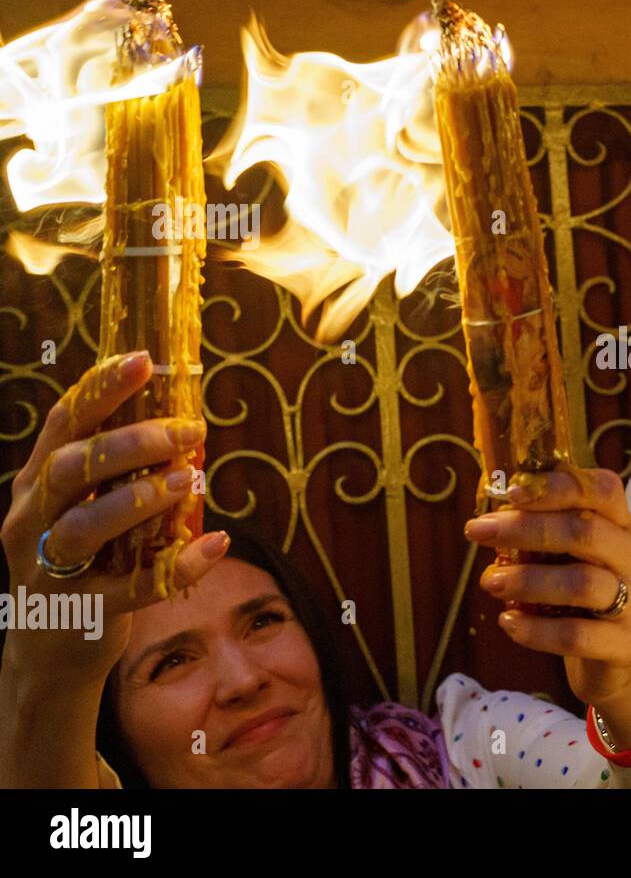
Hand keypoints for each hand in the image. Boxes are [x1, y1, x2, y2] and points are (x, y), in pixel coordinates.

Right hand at [0, 352, 228, 679]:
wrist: (51, 652)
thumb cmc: (84, 563)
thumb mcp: (89, 509)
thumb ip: (120, 472)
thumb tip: (182, 421)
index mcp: (39, 484)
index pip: (65, 424)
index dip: (102, 389)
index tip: (145, 360)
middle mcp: (34, 520)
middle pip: (72, 468)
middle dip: (131, 442)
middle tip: (188, 429)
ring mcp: (51, 569)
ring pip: (86, 526)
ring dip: (141, 499)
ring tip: (188, 479)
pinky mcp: (82, 612)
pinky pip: (132, 588)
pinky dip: (179, 566)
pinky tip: (215, 546)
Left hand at [468, 468, 630, 740]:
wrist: (612, 660)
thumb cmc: (579, 597)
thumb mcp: (567, 556)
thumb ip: (542, 531)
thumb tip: (491, 514)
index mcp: (623, 526)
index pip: (603, 490)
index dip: (558, 487)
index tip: (511, 492)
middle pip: (587, 532)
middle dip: (526, 528)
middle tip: (478, 531)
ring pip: (583, 583)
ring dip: (528, 581)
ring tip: (490, 583)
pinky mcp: (627, 645)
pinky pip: (576, 635)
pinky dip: (535, 630)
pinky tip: (509, 623)